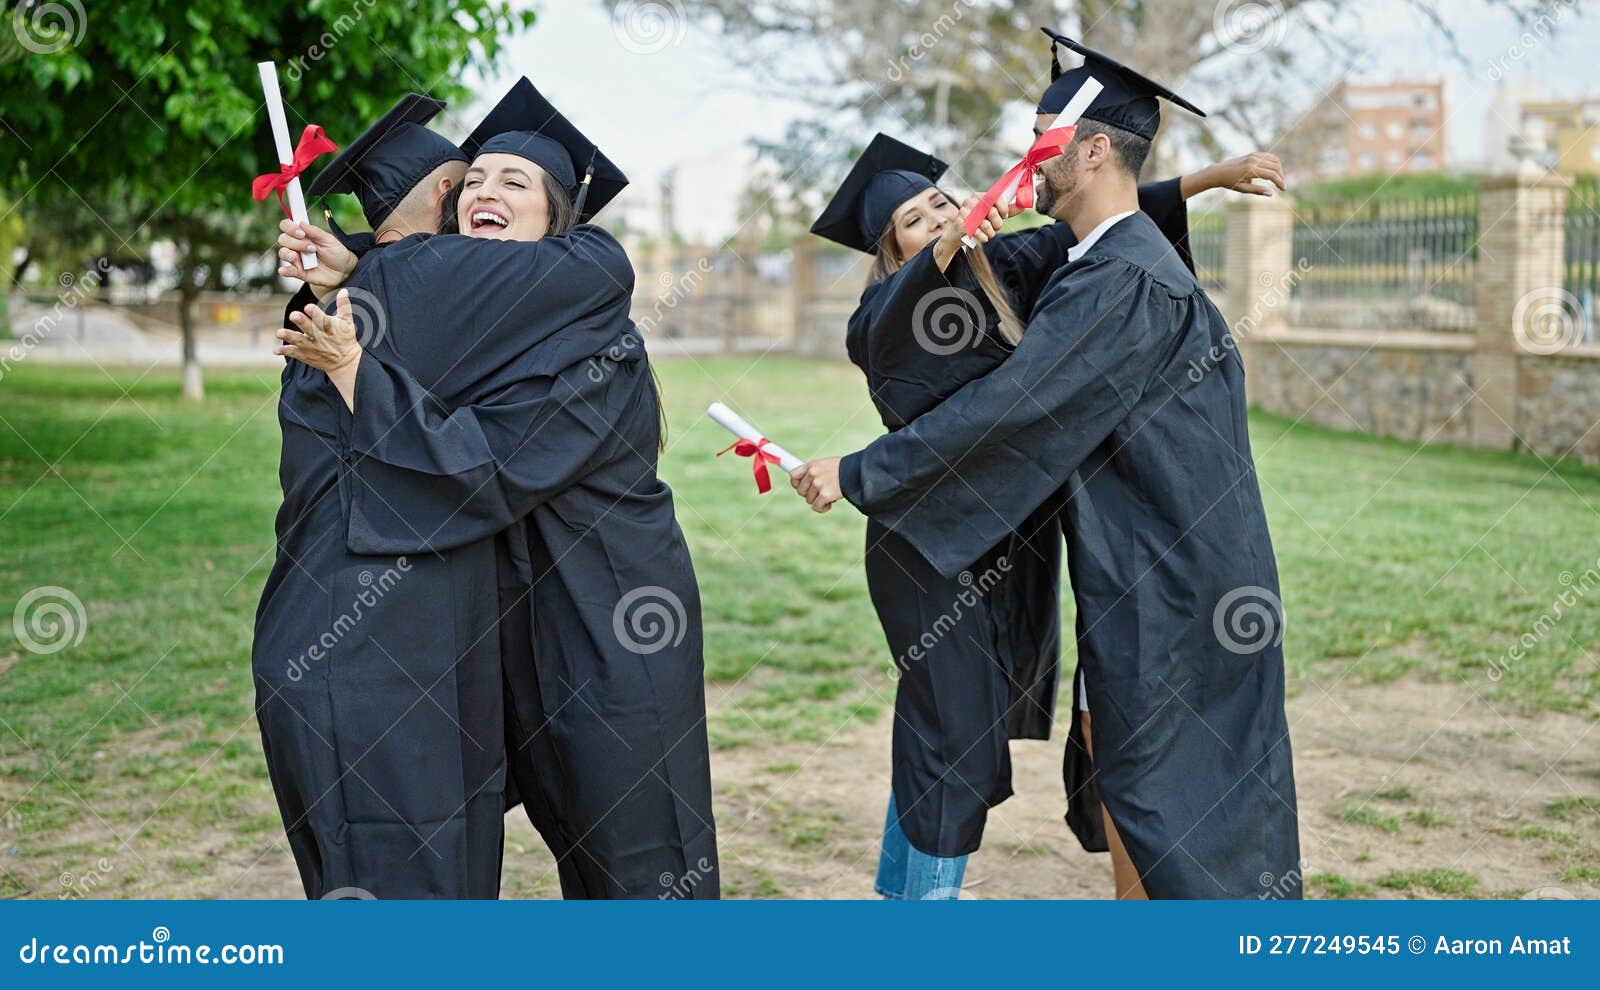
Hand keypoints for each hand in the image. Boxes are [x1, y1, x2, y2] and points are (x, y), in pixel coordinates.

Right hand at [277, 218, 355, 291]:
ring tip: (305, 258)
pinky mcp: (298, 272)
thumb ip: (315, 231)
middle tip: (312, 247)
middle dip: (295, 242)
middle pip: (283, 239)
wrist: (343, 271)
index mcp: (302, 234)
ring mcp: (296, 259)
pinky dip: (285, 270)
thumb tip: (301, 222)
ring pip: (283, 253)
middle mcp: (296, 245)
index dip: (289, 227)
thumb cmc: (336, 253)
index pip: (286, 226)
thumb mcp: (328, 240)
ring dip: (290, 254)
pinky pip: (287, 271)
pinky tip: (285, 270)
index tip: (301, 232)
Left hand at [279, 289, 361, 409]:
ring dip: (290, 337)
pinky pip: (295, 353)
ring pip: (300, 341)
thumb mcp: (347, 323)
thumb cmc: (345, 338)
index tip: (308, 306)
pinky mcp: (307, 355)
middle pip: (311, 329)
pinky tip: (276, 350)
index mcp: (331, 329)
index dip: (316, 314)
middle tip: (293, 315)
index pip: (324, 321)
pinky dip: (285, 351)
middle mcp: (321, 338)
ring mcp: (313, 347)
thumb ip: (344, 306)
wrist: (346, 363)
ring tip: (279, 332)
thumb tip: (343, 290)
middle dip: (302, 322)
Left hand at [789, 457, 843, 512]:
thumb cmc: (843, 469)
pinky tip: (830, 503)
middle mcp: (813, 474)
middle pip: (800, 491)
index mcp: (812, 465)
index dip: (796, 484)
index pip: (793, 475)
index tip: (802, 487)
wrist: (857, 472)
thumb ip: (814, 472)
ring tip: (830, 494)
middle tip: (820, 492)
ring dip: (818, 500)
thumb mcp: (826, 465)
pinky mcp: (825, 495)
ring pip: (809, 500)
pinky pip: (816, 507)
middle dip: (809, 494)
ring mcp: (818, 485)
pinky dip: (823, 508)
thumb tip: (802, 484)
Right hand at [955, 194, 1010, 245]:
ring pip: (986, 225)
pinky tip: (982, 237)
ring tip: (987, 233)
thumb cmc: (979, 222)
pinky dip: (983, 238)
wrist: (958, 232)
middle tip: (995, 227)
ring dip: (990, 233)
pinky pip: (978, 233)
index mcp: (980, 196)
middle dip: (998, 224)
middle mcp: (971, 201)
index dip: (1003, 208)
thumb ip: (1008, 210)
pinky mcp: (960, 224)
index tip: (1004, 215)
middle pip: (992, 212)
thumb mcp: (994, 215)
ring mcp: (964, 212)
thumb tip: (1024, 207)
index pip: (996, 197)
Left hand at [1191, 152, 1285, 196]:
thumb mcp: (1243, 189)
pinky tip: (1273, 171)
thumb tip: (1271, 194)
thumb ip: (1257, 191)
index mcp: (1251, 170)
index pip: (1272, 175)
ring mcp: (1254, 155)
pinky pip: (1268, 156)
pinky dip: (1274, 162)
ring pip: (1274, 159)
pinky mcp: (1253, 154)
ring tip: (1278, 179)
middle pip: (1275, 166)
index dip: (1280, 182)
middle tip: (1281, 185)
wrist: (1219, 172)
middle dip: (1281, 176)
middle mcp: (1253, 160)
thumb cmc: (1230, 183)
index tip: (1283, 189)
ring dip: (1279, 169)